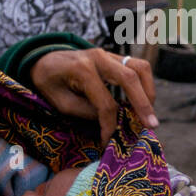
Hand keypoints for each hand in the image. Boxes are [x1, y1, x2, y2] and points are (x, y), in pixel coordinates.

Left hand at [29, 48, 157, 142]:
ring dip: (149, 91)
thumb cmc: (50, 83)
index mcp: (82, 70)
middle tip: (151, 126)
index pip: (105, 102)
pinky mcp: (114, 57)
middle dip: (143, 104)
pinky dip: (145, 84)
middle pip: (130, 78)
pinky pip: (137, 66)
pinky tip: (143, 102)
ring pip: (140, 67)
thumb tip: (111, 122)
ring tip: (149, 114)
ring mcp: (108, 54)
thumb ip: (86, 112)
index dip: (110, 124)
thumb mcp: (60, 103)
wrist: (44, 59)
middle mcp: (98, 57)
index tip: (109, 141)